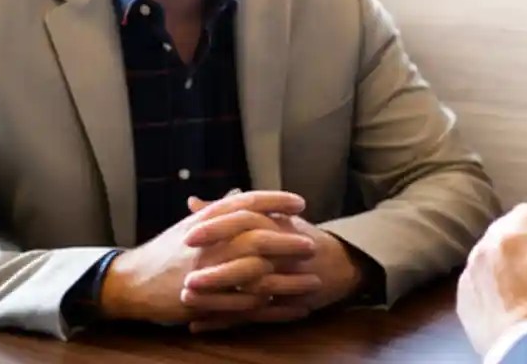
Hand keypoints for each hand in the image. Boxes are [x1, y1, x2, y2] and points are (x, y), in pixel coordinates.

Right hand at [99, 191, 319, 325]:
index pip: (247, 203)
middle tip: (312, 244)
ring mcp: (206, 272)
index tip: (300, 203)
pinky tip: (291, 307)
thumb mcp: (191, 225)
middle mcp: (208, 243)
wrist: (132, 282)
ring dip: (288, 279)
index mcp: (207, 220)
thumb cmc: (166, 251)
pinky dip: (271, 307)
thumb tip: (240, 193)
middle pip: (257, 237)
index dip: (276, 200)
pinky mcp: (205, 300)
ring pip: (256, 274)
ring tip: (313, 280)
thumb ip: (218, 210)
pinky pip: (244, 305)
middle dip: (288, 241)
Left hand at [187, 212, 364, 316]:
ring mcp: (288, 278)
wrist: (341, 263)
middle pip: (248, 257)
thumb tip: (193, 202)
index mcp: (276, 225)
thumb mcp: (269, 217)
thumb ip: (228, 210)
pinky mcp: (288, 302)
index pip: (245, 221)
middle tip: (186, 275)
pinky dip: (227, 320)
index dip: (217, 229)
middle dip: (216, 267)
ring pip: (251, 288)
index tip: (188, 236)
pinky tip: (200, 324)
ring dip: (219, 296)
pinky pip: (255, 314)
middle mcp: (282, 251)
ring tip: (188, 299)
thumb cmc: (297, 236)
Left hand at [456, 182, 526, 356]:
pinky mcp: (463, 298)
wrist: (524, 349)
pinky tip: (512, 304)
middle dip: (526, 247)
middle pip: (509, 233)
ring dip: (509, 266)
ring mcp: (469, 273)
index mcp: (508, 233)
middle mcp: (482, 247)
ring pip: (494, 256)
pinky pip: (481, 280)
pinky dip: (494, 286)